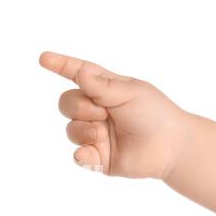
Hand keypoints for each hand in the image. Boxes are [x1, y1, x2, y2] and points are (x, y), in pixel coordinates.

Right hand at [39, 50, 195, 180]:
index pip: (78, 73)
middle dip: (79, 106)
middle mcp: (98, 110)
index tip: (43, 59)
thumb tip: (78, 73)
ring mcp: (97, 134)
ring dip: (85, 130)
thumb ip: (101, 85)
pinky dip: (82, 154)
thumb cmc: (155, 114)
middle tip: (104, 113)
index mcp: (105, 89)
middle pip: (67, 103)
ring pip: (70, 129)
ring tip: (104, 134)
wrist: (172, 147)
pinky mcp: (100, 157)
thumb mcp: (130, 92)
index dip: (60, 66)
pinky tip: (93, 152)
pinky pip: (78, 155)